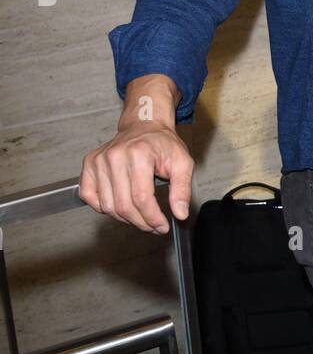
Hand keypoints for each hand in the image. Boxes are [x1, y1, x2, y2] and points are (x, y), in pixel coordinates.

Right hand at [79, 122, 193, 234]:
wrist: (144, 126)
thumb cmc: (162, 144)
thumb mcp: (182, 162)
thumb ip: (182, 189)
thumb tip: (180, 213)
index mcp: (138, 154)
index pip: (142, 198)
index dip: (152, 218)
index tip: (162, 226)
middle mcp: (115, 156)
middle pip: (124, 206)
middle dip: (141, 222)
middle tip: (153, 226)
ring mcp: (99, 160)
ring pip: (108, 206)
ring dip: (125, 218)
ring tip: (140, 215)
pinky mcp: (89, 164)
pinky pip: (89, 196)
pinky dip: (103, 207)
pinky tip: (119, 204)